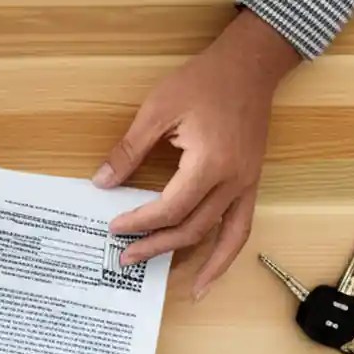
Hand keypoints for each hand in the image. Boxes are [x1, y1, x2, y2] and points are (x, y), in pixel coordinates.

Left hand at [93, 9, 301, 300]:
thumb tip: (102, 183)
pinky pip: (241, 229)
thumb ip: (129, 150)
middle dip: (155, 246)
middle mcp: (233, 181)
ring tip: (176, 287)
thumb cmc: (204, 81)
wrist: (249, 65)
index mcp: (209, 163)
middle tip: (124, 256)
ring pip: (220, 236)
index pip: (169, 208)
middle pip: (191, 228)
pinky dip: (226, 255)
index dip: (139, 222)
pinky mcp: (251, 184)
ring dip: (195, 262)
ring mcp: (246, 185)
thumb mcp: (157, 110)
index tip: (114, 226)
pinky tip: (210, 275)